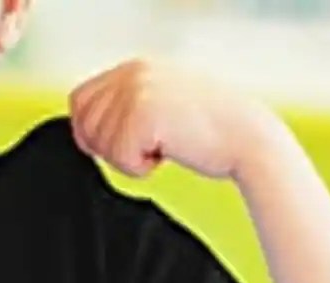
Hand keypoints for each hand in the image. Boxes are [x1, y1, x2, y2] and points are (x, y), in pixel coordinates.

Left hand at [69, 59, 277, 179]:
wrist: (249, 139)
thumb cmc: (209, 130)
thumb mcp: (162, 104)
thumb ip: (125, 106)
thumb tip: (80, 128)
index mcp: (134, 67)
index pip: (79, 100)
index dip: (88, 131)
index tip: (114, 148)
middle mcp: (132, 73)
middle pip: (84, 124)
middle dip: (107, 149)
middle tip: (147, 150)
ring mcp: (136, 91)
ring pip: (100, 145)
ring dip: (128, 159)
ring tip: (164, 147)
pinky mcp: (143, 114)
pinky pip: (120, 159)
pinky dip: (141, 169)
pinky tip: (170, 154)